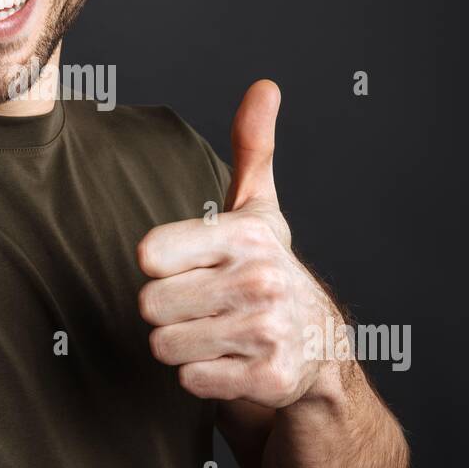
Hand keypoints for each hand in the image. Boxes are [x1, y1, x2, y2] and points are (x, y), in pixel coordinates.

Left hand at [136, 80, 339, 408]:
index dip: (162, 266)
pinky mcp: (269, 379)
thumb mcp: (259, 209)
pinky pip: (190, 381)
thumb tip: (265, 86)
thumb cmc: (268, 271)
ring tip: (217, 333)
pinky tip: (232, 361)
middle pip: (150, 305)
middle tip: (204, 306)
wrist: (319, 347)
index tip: (191, 267)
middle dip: (169, 312)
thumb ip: (253, 147)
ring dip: (183, 346)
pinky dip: (203, 377)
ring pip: (165, 345)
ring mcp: (267, 332)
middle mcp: (260, 280)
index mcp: (245, 235)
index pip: (149, 256)